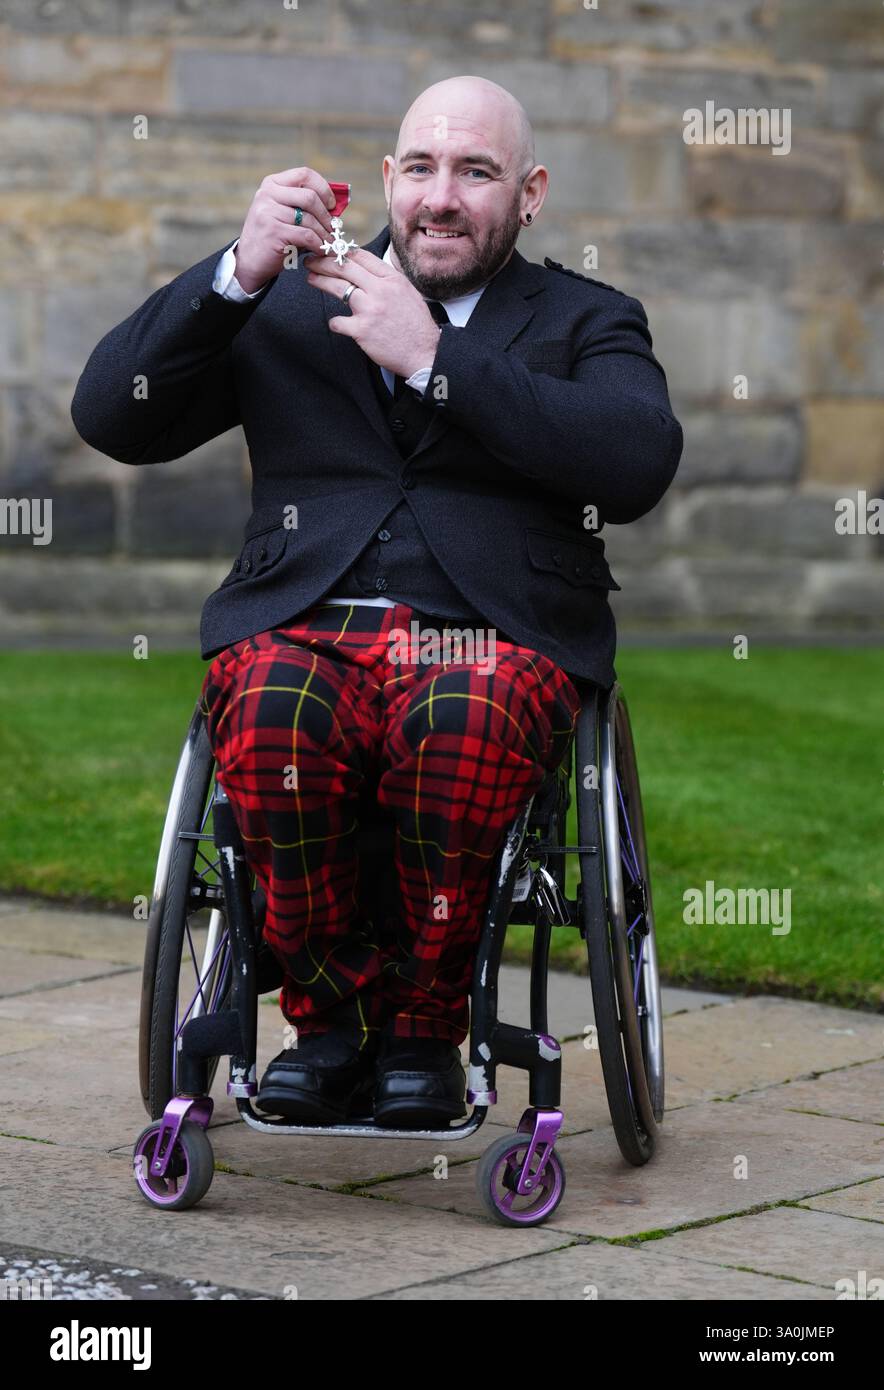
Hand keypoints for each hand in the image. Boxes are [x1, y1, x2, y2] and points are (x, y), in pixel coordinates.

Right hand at [234, 166, 338, 293]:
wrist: (250, 261)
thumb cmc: (274, 237)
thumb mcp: (285, 214)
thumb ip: (304, 205)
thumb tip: (336, 205)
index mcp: (272, 184)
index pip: (304, 174)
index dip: (323, 188)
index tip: (332, 205)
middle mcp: (268, 194)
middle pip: (310, 197)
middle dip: (326, 215)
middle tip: (333, 228)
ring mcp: (268, 212)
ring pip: (309, 219)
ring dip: (324, 233)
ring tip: (329, 243)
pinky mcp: (273, 231)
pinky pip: (306, 235)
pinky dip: (318, 244)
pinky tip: (320, 250)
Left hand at [303, 248, 442, 378]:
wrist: (424, 353)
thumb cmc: (416, 325)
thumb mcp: (407, 293)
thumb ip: (387, 280)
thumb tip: (366, 271)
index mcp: (392, 279)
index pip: (361, 257)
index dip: (342, 252)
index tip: (331, 251)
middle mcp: (380, 291)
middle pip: (345, 268)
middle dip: (324, 261)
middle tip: (312, 260)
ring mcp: (370, 310)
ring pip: (338, 288)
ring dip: (320, 281)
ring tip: (311, 278)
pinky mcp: (361, 330)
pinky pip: (338, 321)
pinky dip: (335, 322)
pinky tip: (337, 324)